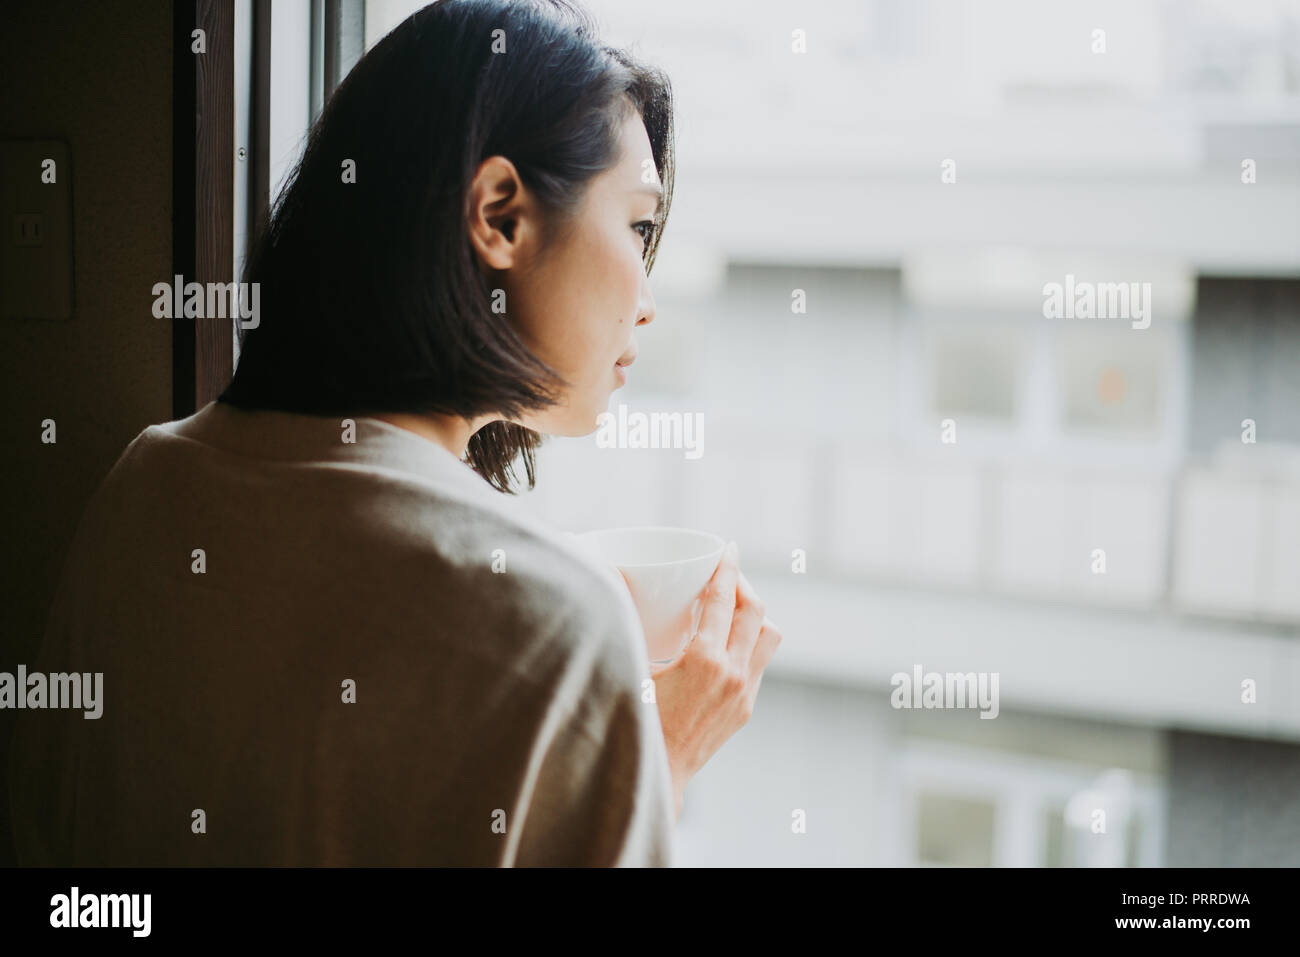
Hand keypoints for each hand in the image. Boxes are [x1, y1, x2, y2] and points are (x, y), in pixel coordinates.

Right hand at [647, 542, 781, 817]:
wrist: (654, 777)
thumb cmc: (632, 722)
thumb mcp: (626, 665)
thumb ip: (621, 617)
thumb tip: (609, 572)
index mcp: (705, 661)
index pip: (723, 600)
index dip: (726, 568)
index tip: (727, 547)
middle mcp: (733, 675)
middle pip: (756, 612)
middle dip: (742, 585)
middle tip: (725, 572)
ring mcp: (744, 694)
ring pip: (768, 637)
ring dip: (753, 615)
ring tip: (730, 605)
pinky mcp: (745, 709)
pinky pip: (759, 662)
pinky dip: (749, 641)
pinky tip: (725, 641)